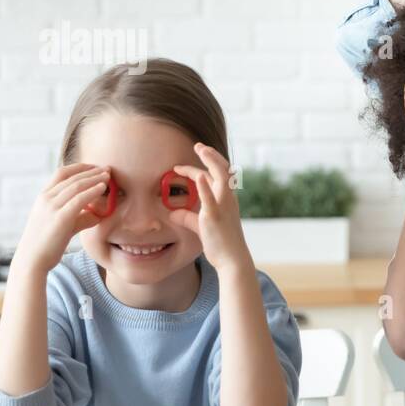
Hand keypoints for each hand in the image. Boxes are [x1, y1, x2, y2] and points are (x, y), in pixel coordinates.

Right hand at [13, 163, 110, 273]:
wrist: (32, 260)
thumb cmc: (48, 244)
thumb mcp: (63, 226)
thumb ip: (79, 217)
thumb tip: (98, 214)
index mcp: (43, 197)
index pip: (62, 173)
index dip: (80, 167)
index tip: (96, 167)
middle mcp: (45, 198)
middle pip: (71, 176)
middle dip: (91, 170)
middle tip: (108, 168)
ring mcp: (51, 207)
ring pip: (76, 185)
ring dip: (94, 178)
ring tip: (108, 175)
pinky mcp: (60, 218)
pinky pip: (79, 199)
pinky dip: (92, 191)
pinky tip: (103, 188)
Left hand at [171, 144, 252, 272]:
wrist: (232, 259)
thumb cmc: (220, 244)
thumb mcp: (201, 227)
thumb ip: (188, 218)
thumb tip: (173, 213)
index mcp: (226, 200)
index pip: (216, 177)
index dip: (200, 168)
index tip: (182, 166)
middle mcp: (227, 199)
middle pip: (222, 170)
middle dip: (211, 155)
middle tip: (198, 145)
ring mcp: (222, 206)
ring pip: (221, 177)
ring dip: (211, 160)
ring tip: (201, 148)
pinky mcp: (215, 216)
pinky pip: (210, 197)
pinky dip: (204, 185)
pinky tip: (198, 175)